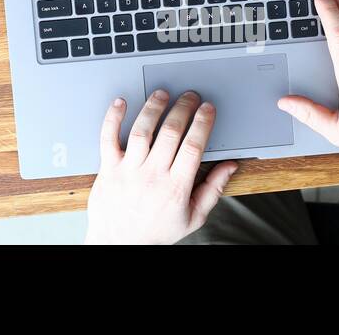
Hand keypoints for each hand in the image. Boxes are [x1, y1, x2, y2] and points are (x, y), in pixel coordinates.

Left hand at [85, 90, 238, 244]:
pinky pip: (108, 138)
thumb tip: (230, 166)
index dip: (203, 123)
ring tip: (162, 94)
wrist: (119, 244)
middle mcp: (152, 175)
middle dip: (183, 108)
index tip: (208, 109)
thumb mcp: (193, 217)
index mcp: (176, 187)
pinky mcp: (109, 168)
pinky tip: (121, 103)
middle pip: (171, 132)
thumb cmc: (156, 232)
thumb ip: (213, 190)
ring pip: (142, 130)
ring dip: (154, 108)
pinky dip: (113, 118)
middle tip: (190, 97)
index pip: (193, 146)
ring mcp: (129, 170)